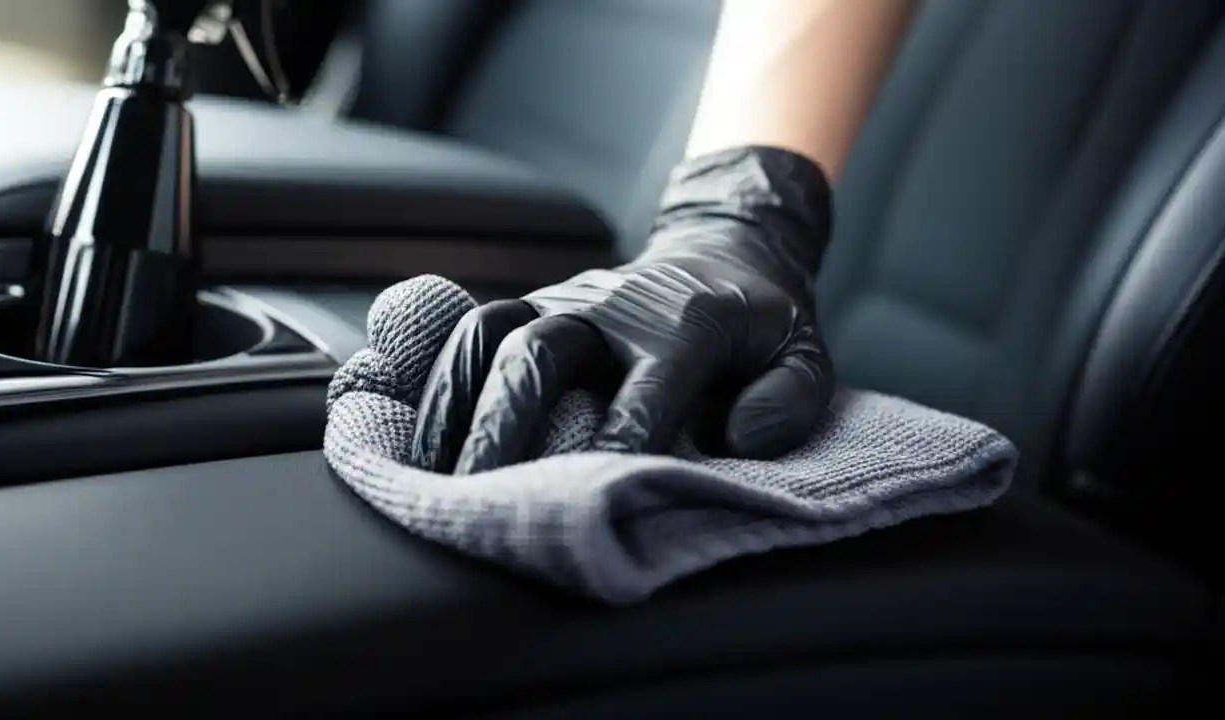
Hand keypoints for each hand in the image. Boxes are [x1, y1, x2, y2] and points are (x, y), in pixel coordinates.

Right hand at [412, 146, 835, 473]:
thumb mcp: (806, 356)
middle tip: (477, 492)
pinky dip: (440, 374)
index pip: (647, 387)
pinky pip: (474, 328)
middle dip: (505, 422)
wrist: (724, 254)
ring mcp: (565, 300)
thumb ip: (789, 398)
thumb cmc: (762, 325)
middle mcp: (614, 303)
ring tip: (427, 467)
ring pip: (492, 332)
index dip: (620, 442)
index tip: (592, 497)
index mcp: (688, 319)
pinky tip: (419, 427)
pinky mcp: (536, 305)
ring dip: (454, 399)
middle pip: (542, 349)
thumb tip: (738, 439)